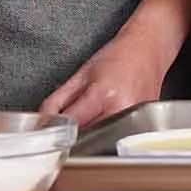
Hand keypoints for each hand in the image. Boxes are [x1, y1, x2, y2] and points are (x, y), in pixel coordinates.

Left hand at [39, 23, 171, 127]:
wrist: (149, 49)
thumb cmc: (118, 56)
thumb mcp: (81, 74)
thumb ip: (56, 101)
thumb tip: (42, 123)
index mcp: (103, 94)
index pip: (70, 124)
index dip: (56, 128)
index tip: (49, 129)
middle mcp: (121, 110)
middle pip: (84, 137)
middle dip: (72, 134)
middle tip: (72, 121)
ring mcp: (134, 120)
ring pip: (99, 142)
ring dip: (89, 136)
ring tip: (93, 117)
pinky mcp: (141, 126)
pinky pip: (114, 138)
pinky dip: (104, 134)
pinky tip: (108, 118)